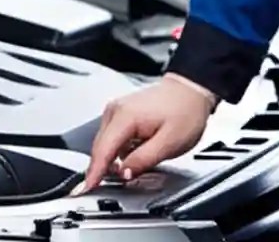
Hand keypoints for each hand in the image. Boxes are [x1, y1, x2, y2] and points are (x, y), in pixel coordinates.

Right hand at [73, 74, 213, 195]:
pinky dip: (119, 149)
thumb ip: (143, 160)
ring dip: (113, 158)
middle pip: (100, 147)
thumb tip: (124, 173)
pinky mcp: (120, 113)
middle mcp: (115, 111)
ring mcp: (116, 110)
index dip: (95, 172)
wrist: (190, 91)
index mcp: (125, 116)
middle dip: (103, 168)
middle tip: (111, 183)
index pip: (103, 150)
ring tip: (138, 161)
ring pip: (105, 143)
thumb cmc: (185, 111)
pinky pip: (112, 138)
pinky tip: (136, 151)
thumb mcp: (169, 143)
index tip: (88, 186)